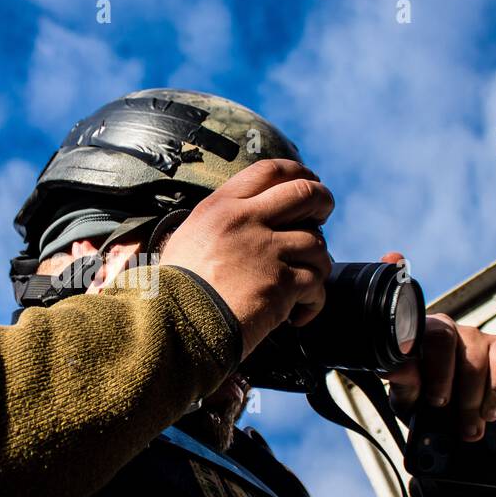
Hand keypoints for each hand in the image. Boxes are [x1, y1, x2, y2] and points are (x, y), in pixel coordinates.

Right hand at [160, 159, 333, 360]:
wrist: (172, 325)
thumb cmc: (174, 290)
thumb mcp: (189, 239)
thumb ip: (220, 223)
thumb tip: (249, 220)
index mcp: (221, 207)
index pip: (270, 171)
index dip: (298, 173)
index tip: (309, 182)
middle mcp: (246, 222)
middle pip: (305, 194)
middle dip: (323, 204)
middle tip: (321, 219)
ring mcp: (266, 252)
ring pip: (317, 244)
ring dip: (316, 263)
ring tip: (301, 281)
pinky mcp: (281, 284)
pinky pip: (316, 285)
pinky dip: (313, 301)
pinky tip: (297, 313)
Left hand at [377, 251, 495, 441]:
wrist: (444, 413)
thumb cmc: (421, 399)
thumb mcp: (407, 398)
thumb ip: (403, 382)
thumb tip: (394, 368)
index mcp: (420, 334)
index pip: (434, 338)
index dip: (440, 371)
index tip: (438, 402)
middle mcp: (448, 328)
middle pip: (460, 351)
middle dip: (461, 394)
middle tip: (462, 427)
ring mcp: (477, 336)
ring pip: (481, 360)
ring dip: (480, 398)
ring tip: (475, 426)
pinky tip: (490, 411)